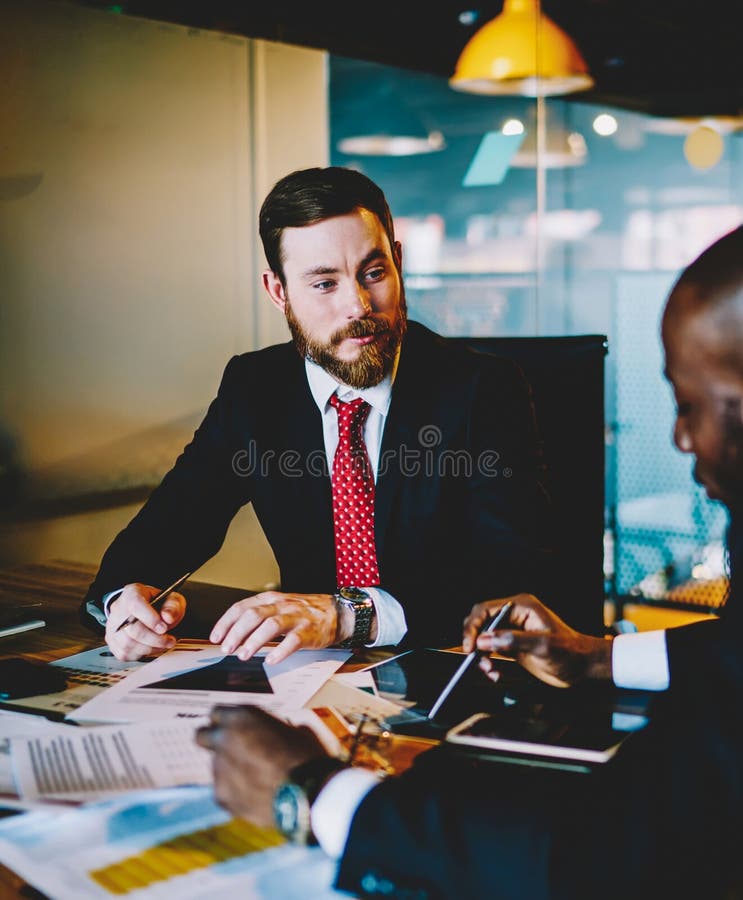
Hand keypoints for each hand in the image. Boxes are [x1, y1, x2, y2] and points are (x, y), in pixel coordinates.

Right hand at [105, 583, 185, 659]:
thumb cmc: (157, 603)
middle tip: (169, 640)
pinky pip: (125, 653)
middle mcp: (118, 609)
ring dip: (150, 648)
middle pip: (132, 629)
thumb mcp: (171, 599)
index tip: (164, 628)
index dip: (150, 619)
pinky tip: (152, 647)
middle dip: (155, 639)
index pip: (135, 605)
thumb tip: (168, 617)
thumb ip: (173, 606)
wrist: (145, 609)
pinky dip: (141, 654)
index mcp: (132, 593)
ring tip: (162, 644)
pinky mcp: (112, 642)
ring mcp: (112, 626)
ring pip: (128, 644)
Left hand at [195, 705, 326, 825]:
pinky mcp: (221, 796)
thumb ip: (275, 730)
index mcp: (242, 716)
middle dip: (212, 742)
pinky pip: (224, 791)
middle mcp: (224, 739)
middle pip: (201, 736)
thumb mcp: (295, 731)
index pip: (217, 713)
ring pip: (216, 766)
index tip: (235, 730)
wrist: (309, 793)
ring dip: (230, 770)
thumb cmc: (307, 756)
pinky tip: (256, 796)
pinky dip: (236, 793)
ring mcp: (219, 769)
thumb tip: (277, 736)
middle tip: (231, 751)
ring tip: (256, 780)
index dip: (226, 722)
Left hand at [210, 590, 357, 663]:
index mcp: (270, 599)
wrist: (336, 613)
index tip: (216, 637)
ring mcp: (296, 617)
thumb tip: (233, 635)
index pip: (242, 607)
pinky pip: (293, 640)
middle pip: (253, 615)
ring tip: (244, 655)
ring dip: (254, 640)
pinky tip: (271, 660)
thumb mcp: (279, 607)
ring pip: (271, 625)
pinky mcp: (309, 631)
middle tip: (227, 648)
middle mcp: (281, 605)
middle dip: (236, 633)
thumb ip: (258, 617)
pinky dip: (280, 650)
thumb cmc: (304, 612)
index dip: (226, 622)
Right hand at [462, 594, 611, 687]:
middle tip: (475, 660)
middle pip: (481, 623)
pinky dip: (489, 662)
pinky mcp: (513, 646)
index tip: (470, 647)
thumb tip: (483, 641)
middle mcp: (513, 616)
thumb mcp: (542, 646)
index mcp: (520, 607)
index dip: (473, 627)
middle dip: (475, 642)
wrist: (584, 667)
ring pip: (483, 639)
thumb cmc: (570, 652)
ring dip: (481, 656)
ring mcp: (512, 631)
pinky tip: (495, 673)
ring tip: (490, 671)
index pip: (485, 610)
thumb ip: (512, 641)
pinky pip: (492, 651)